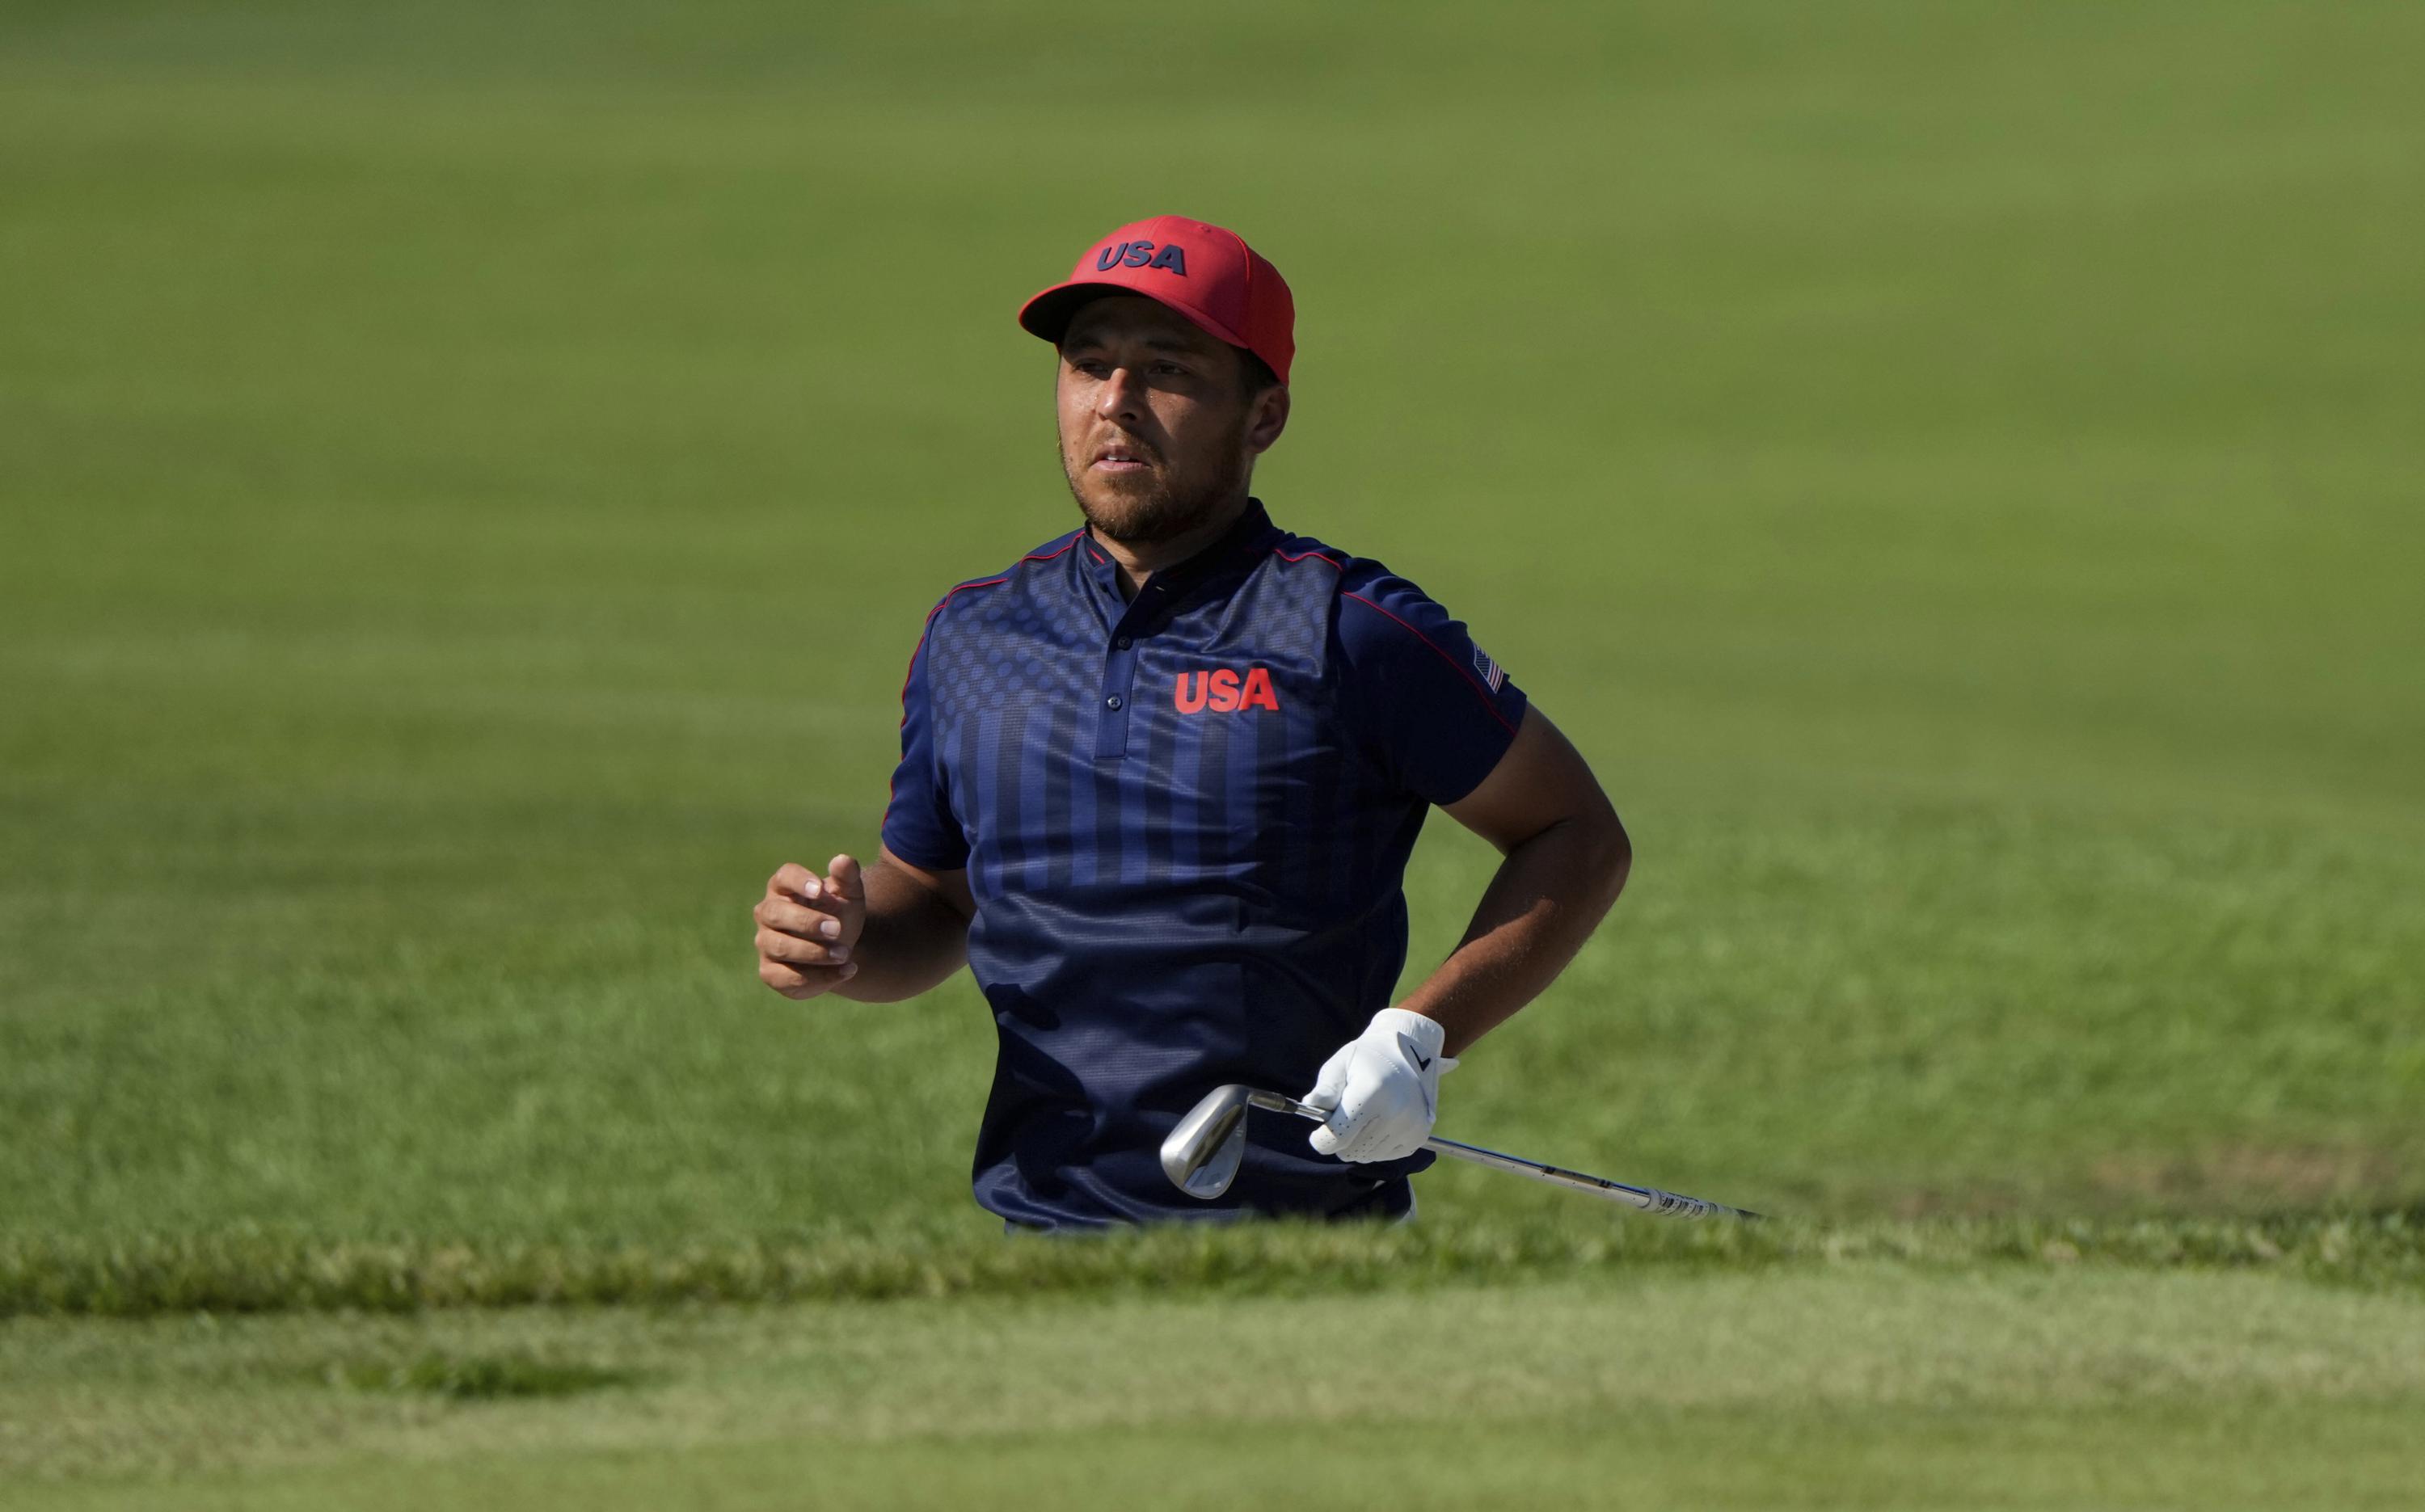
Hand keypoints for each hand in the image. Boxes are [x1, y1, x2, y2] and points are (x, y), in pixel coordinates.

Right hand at [754, 855, 865, 999]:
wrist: (842, 949)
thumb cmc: (839, 914)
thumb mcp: (849, 895)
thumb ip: (848, 877)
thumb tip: (842, 860)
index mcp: (785, 888)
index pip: (784, 877)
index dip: (799, 881)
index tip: (820, 890)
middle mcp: (768, 914)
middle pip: (774, 913)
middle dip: (806, 922)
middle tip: (837, 929)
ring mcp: (766, 943)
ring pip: (780, 947)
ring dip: (814, 952)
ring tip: (845, 953)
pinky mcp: (771, 972)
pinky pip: (786, 977)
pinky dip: (819, 977)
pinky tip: (846, 970)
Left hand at [1302, 1007, 1456, 1162]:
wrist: (1411, 1051)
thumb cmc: (1367, 1059)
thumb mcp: (1340, 1064)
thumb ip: (1325, 1089)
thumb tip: (1310, 1106)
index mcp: (1371, 1092)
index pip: (1337, 1136)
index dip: (1321, 1140)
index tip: (1317, 1135)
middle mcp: (1394, 1112)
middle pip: (1350, 1151)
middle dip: (1339, 1140)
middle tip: (1343, 1119)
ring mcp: (1410, 1126)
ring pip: (1367, 1156)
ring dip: (1358, 1143)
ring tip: (1364, 1116)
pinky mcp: (1419, 1135)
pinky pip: (1385, 1155)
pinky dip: (1376, 1145)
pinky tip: (1380, 1122)